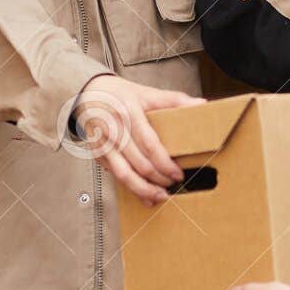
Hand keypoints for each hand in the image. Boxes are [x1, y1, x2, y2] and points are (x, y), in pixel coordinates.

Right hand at [72, 74, 203, 205]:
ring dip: (144, 190)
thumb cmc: (120, 94)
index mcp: (129, 113)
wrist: (88, 93)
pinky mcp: (98, 155)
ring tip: (160, 196)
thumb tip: (200, 104)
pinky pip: (115, 176)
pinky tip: (144, 196)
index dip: (165, 163)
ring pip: (124, 174)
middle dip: (159, 178)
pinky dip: (130, 189)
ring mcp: (104, 144)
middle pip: (139, 163)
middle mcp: (115, 130)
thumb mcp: (147, 92)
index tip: (178, 173)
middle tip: (173, 183)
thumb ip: (174, 100)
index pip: (149, 144)